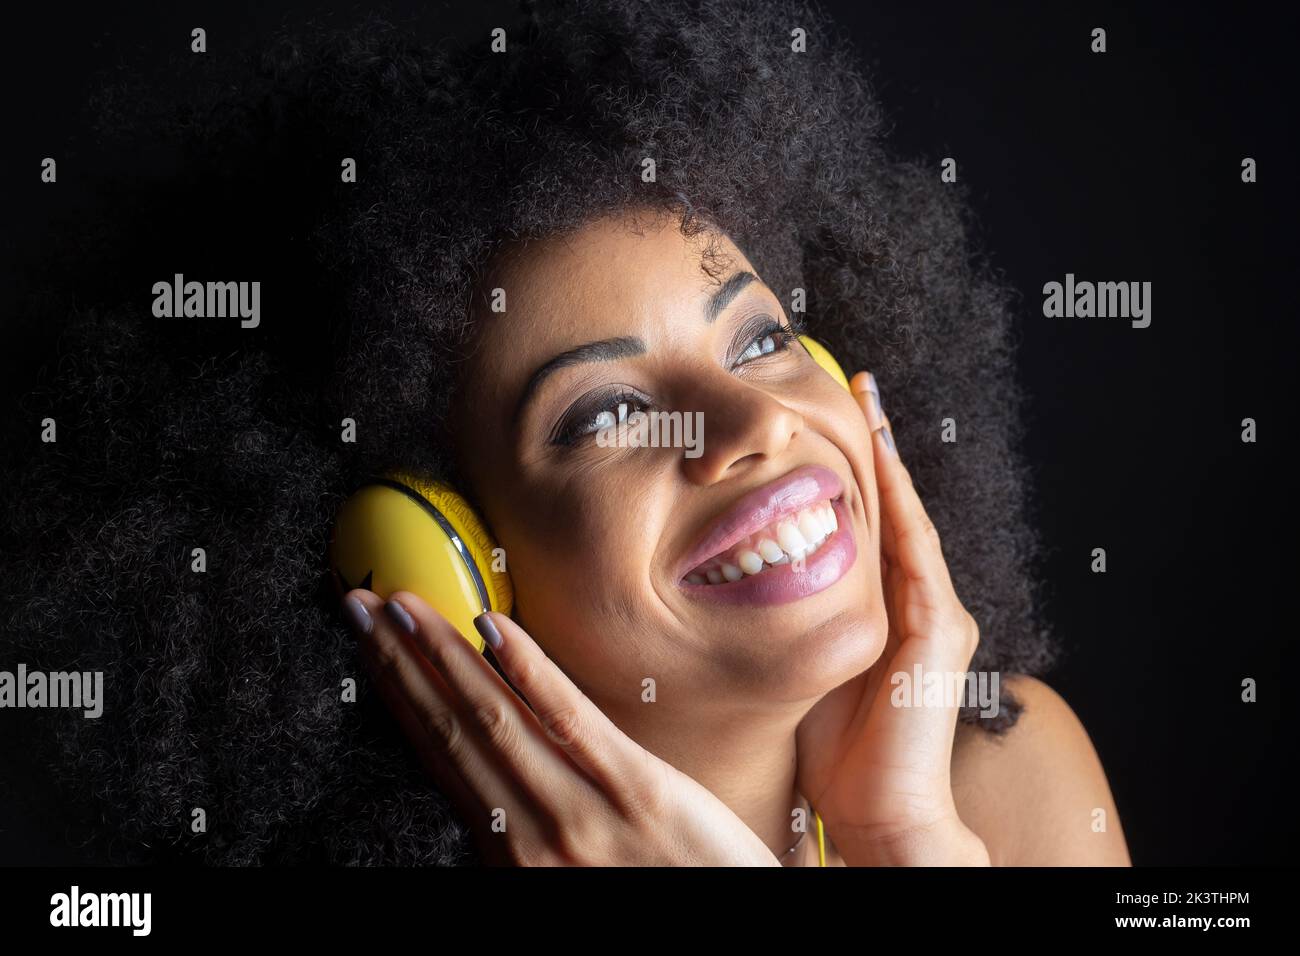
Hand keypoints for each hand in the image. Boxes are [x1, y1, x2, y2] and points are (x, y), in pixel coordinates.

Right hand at [340, 588, 782, 865]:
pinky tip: (492, 627)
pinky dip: (526, 670)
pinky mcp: (637, 789)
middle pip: (452, 729)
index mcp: (511, 853)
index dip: (399, 694)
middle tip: (363, 604)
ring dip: (442, 654)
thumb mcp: (567, 875)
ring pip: (494, 719)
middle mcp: (531, 834)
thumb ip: (524, 829)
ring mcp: (582, 811)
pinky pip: (569, 720)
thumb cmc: (646, 897)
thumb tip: (483, 771)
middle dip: (401, 663)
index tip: (371, 645)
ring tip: (405, 604)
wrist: (721, 941)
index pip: (440, 754)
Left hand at [795, 371, 989, 865]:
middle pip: (893, 505)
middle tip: (852, 382)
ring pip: (909, 516)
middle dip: (874, 443)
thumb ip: (792, 619)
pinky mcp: (940, 630)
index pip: (868, 522)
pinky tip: (883, 464)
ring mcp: (935, 613)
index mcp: (887, 609)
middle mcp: (919, 602)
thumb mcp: (804, 664)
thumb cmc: (836, 749)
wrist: (879, 810)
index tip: (828, 417)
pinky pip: (918, 554)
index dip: (852, 469)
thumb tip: (738, 584)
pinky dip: (900, 506)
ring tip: (869, 402)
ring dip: (888, 458)